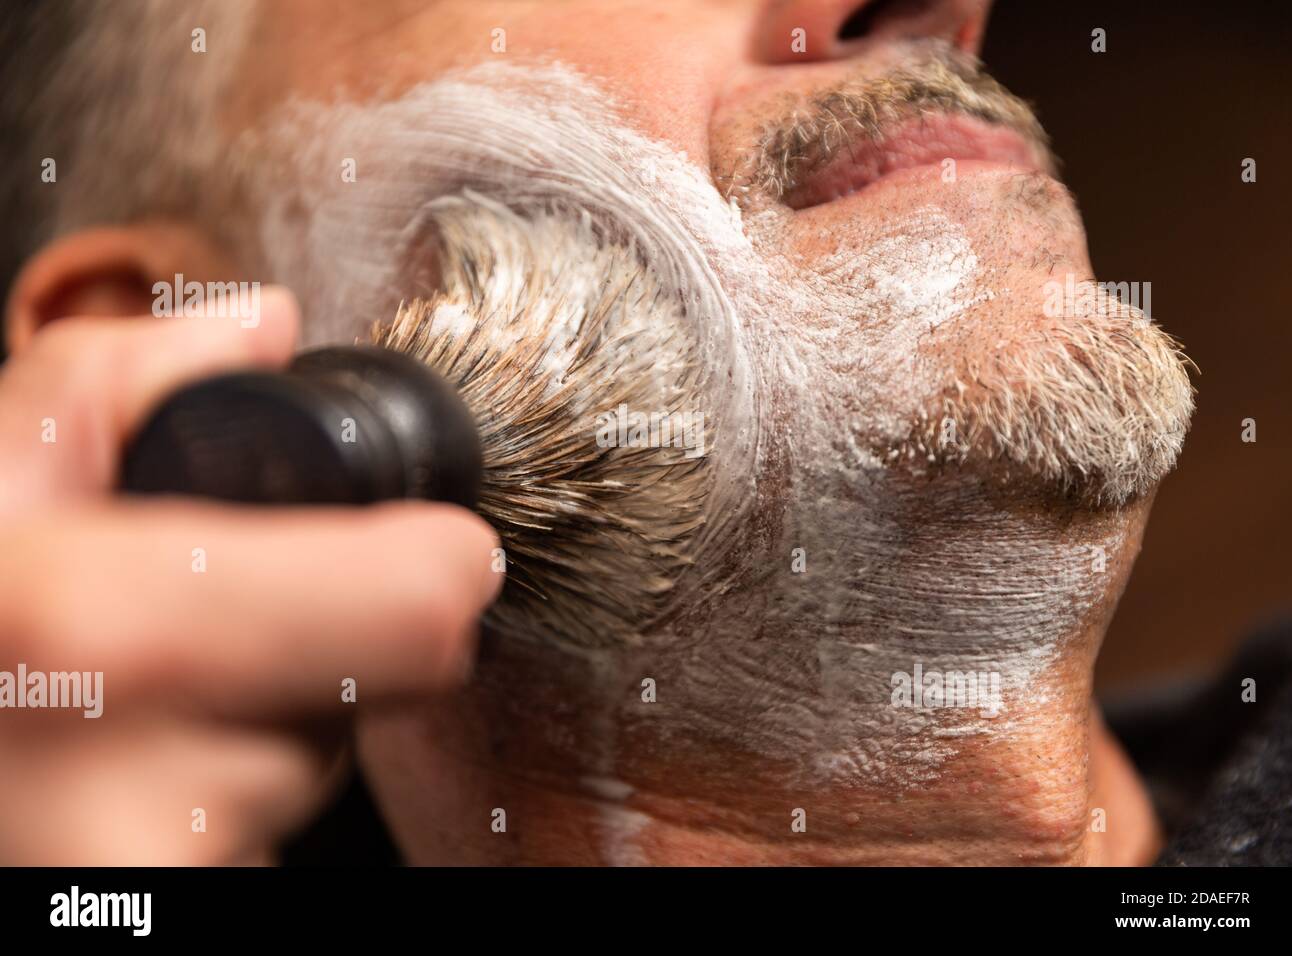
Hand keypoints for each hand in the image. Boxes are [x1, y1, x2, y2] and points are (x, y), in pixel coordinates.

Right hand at [0, 290, 500, 863]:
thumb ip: (115, 380)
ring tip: (142, 709)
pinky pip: (256, 843)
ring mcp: (141, 892)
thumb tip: (261, 328)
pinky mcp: (146, 922)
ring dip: (267, 729)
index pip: (418, 608)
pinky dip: (223, 805)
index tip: (429, 555)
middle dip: (343, 646)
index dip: (437, 568)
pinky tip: (135, 777)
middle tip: (245, 625)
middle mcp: (131, 797)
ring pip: (317, 775)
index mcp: (96, 630)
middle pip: (384, 693)